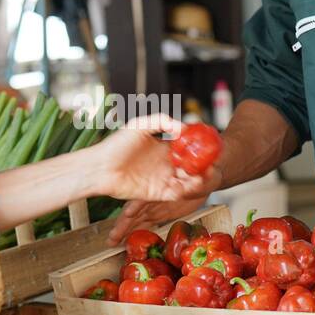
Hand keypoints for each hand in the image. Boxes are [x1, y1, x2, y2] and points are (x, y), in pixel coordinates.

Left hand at [88, 114, 220, 243]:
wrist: (99, 168)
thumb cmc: (115, 146)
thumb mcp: (140, 125)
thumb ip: (162, 121)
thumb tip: (183, 126)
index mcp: (163, 148)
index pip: (187, 148)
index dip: (200, 148)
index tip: (212, 146)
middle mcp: (165, 164)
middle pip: (191, 166)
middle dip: (204, 165)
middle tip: (215, 162)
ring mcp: (163, 179)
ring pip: (188, 180)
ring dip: (199, 178)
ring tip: (208, 174)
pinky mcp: (158, 193)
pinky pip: (178, 192)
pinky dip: (188, 189)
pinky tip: (194, 183)